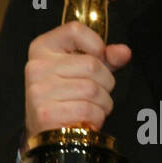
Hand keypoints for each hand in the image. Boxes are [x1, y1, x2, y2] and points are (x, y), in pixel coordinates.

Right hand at [24, 21, 131, 141]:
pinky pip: (88, 110)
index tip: (98, 59)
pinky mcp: (45, 113)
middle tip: (97, 95)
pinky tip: (87, 120)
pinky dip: (96, 118)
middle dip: (105, 83)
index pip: (74, 30)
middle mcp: (37, 66)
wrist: (47, 132)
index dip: (96, 45)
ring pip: (93, 90)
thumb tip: (124, 52)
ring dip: (103, 104)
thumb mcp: (82, 71)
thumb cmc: (65, 98)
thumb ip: (105, 59)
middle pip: (92, 64)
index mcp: (42, 48)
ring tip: (93, 109)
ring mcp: (39, 90)